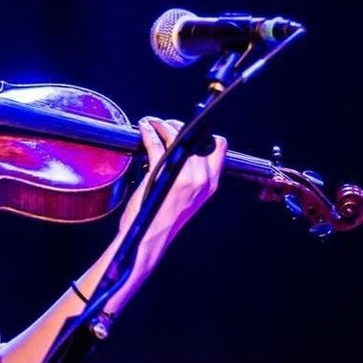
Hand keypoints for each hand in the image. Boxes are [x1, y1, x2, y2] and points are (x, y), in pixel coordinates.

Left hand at [120, 117, 227, 247]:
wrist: (148, 238)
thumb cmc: (161, 220)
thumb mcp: (188, 200)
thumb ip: (191, 178)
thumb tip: (183, 155)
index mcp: (210, 185)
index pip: (219, 148)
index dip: (204, 136)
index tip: (188, 131)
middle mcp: (202, 178)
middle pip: (196, 138)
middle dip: (179, 126)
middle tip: (164, 125)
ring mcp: (184, 175)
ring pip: (176, 136)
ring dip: (162, 125)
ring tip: (152, 123)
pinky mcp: (164, 173)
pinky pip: (156, 143)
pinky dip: (149, 132)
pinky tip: (144, 128)